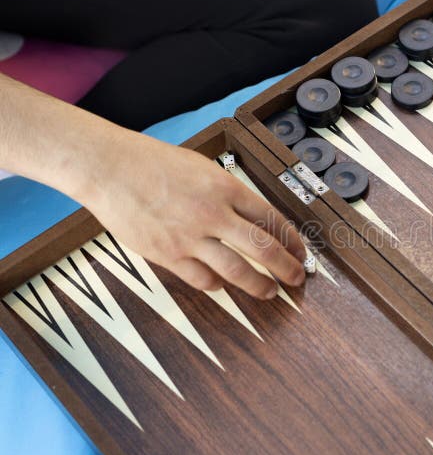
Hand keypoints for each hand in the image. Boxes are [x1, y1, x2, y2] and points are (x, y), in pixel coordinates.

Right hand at [79, 131, 305, 298]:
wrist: (109, 169)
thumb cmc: (154, 163)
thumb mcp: (203, 168)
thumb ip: (229, 193)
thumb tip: (255, 219)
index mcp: (226, 187)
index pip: (272, 220)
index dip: (292, 240)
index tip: (300, 252)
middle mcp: (213, 214)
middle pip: (264, 249)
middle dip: (287, 268)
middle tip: (297, 278)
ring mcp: (190, 237)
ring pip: (238, 271)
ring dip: (260, 285)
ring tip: (270, 291)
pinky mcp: (168, 255)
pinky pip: (203, 279)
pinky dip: (218, 284)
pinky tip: (224, 284)